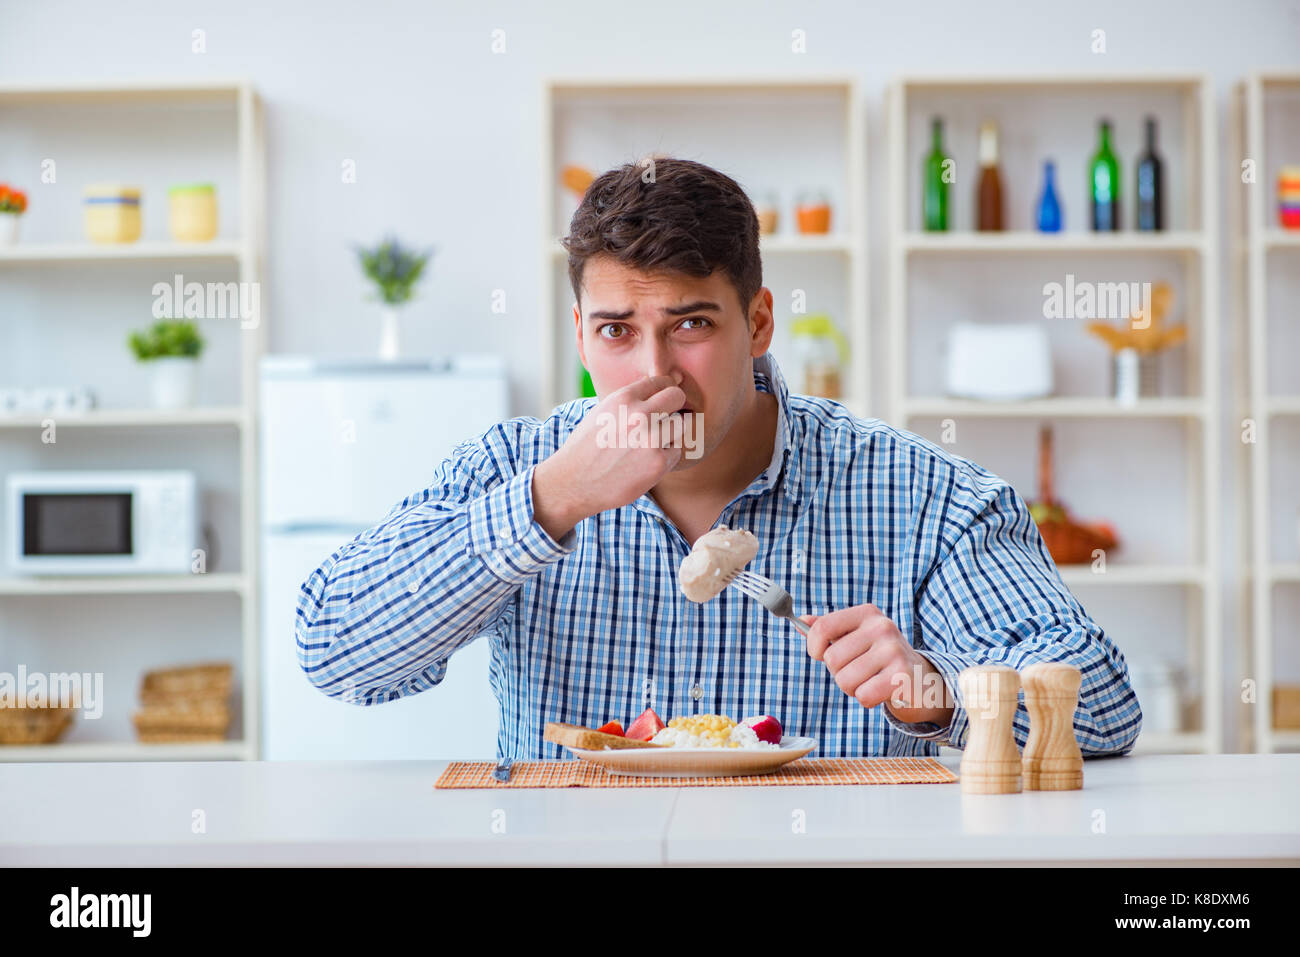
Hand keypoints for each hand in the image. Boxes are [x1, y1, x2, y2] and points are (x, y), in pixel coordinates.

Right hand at [533, 372, 688, 538]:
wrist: (574, 482)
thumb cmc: (586, 446)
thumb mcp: (602, 411)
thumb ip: (628, 400)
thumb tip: (654, 386)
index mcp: (624, 398)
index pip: (661, 381)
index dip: (664, 390)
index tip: (663, 401)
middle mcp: (640, 414)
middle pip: (678, 397)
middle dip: (674, 407)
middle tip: (666, 419)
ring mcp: (651, 439)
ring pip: (682, 424)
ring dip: (672, 432)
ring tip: (655, 441)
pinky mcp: (659, 463)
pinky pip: (677, 451)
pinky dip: (667, 456)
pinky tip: (647, 461)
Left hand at [800, 604, 953, 724]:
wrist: (921, 679)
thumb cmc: (879, 658)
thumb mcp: (855, 637)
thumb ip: (827, 630)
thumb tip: (800, 620)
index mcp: (867, 613)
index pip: (822, 627)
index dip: (814, 647)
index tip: (821, 655)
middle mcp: (882, 627)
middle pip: (832, 660)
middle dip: (839, 673)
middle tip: (860, 671)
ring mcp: (893, 650)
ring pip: (845, 681)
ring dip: (854, 688)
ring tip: (871, 680)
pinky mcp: (902, 676)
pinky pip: (863, 696)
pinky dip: (868, 699)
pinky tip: (882, 690)